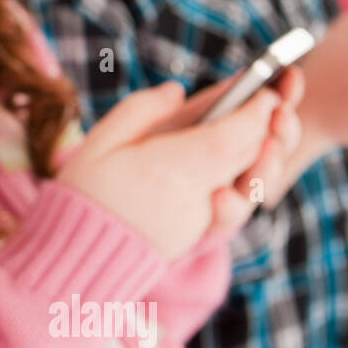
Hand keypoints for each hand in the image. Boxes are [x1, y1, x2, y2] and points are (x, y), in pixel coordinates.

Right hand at [56, 74, 297, 260]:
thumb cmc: (82, 194)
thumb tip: (177, 91)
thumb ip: (141, 110)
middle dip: (265, 125)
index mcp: (168, 167)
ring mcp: (199, 218)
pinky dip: (241, 177)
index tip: (265, 90)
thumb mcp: (99, 142)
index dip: (255, 110)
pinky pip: (232, 201)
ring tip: (265, 132)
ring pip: (248, 181)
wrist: (76, 257)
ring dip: (260, 154)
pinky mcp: (197, 233)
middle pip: (247, 156)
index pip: (231, 134)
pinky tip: (239, 160)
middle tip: (271, 99)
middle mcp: (193, 196)